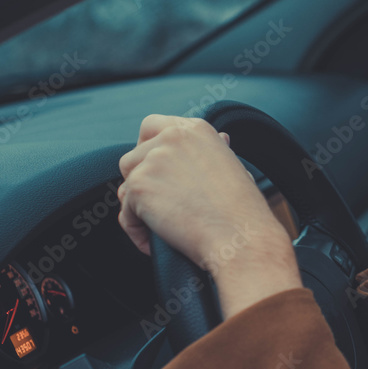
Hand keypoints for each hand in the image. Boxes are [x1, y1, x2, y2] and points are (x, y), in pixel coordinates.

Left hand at [117, 115, 301, 317]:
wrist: (239, 236)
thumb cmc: (242, 209)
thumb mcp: (234, 167)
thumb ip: (215, 151)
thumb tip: (222, 138)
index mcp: (196, 129)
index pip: (151, 126)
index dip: (147, 149)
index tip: (157, 172)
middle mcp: (172, 137)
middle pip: (132, 157)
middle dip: (140, 182)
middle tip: (160, 205)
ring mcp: (153, 159)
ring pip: (125, 185)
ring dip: (137, 208)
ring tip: (161, 227)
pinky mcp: (139, 185)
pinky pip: (125, 213)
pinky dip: (137, 231)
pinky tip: (156, 242)